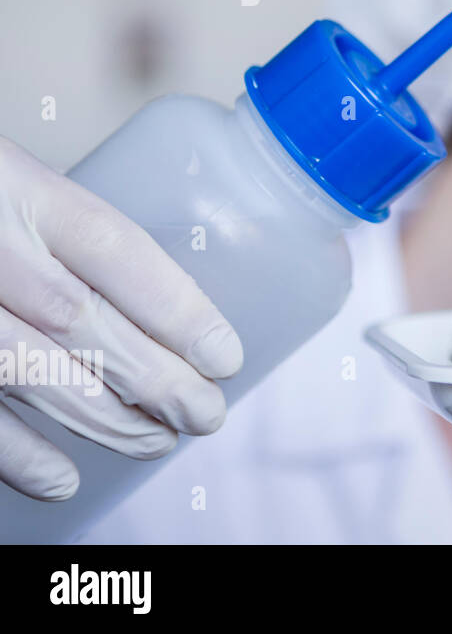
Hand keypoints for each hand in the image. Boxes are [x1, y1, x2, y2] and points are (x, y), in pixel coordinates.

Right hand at [0, 137, 242, 500]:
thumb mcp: (17, 181)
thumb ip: (66, 231)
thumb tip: (161, 313)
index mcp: (16, 187)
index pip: (113, 249)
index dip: (177, 309)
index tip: (224, 356)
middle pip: (80, 321)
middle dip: (156, 379)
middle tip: (206, 414)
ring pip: (29, 373)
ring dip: (104, 421)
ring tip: (158, 441)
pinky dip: (18, 454)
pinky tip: (63, 478)